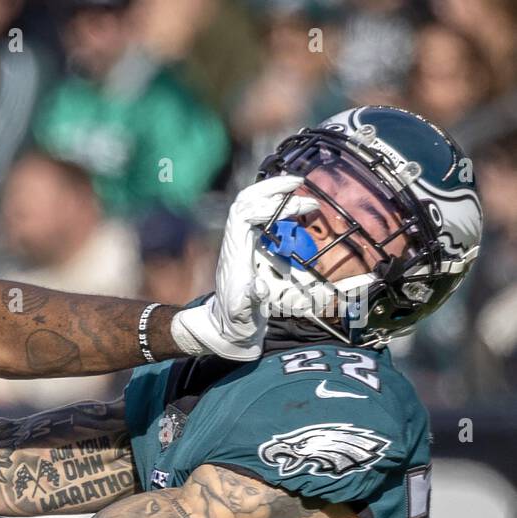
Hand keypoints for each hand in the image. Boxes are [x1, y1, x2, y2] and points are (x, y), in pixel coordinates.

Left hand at [170, 175, 318, 359]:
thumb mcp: (243, 314)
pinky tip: (295, 209)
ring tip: (299, 190)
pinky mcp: (250, 247)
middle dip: (270, 187)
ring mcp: (242, 243)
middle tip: (299, 182)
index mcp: (234, 253)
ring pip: (251, 206)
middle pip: (245, 201)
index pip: (242, 215)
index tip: (292, 204)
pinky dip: (276, 207)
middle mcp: (235, 242)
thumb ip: (250, 301)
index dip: (264, 204)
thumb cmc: (236, 321)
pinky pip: (259, 218)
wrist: (226, 328)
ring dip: (273, 193)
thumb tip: (259, 287)